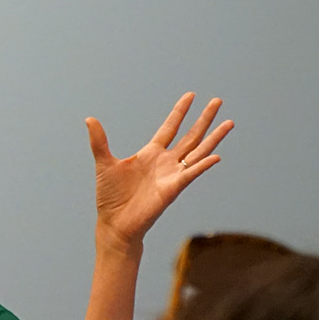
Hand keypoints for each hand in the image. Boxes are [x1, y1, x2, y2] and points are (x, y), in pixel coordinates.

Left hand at [88, 93, 232, 245]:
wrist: (115, 223)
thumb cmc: (110, 197)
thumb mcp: (104, 163)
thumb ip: (99, 141)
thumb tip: (89, 119)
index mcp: (150, 153)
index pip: (170, 127)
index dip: (180, 112)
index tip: (190, 95)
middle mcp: (165, 162)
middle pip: (190, 136)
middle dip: (204, 119)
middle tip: (217, 101)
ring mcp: (172, 175)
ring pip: (198, 152)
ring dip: (213, 138)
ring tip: (229, 122)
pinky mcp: (173, 189)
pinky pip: (191, 174)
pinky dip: (203, 165)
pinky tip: (216, 156)